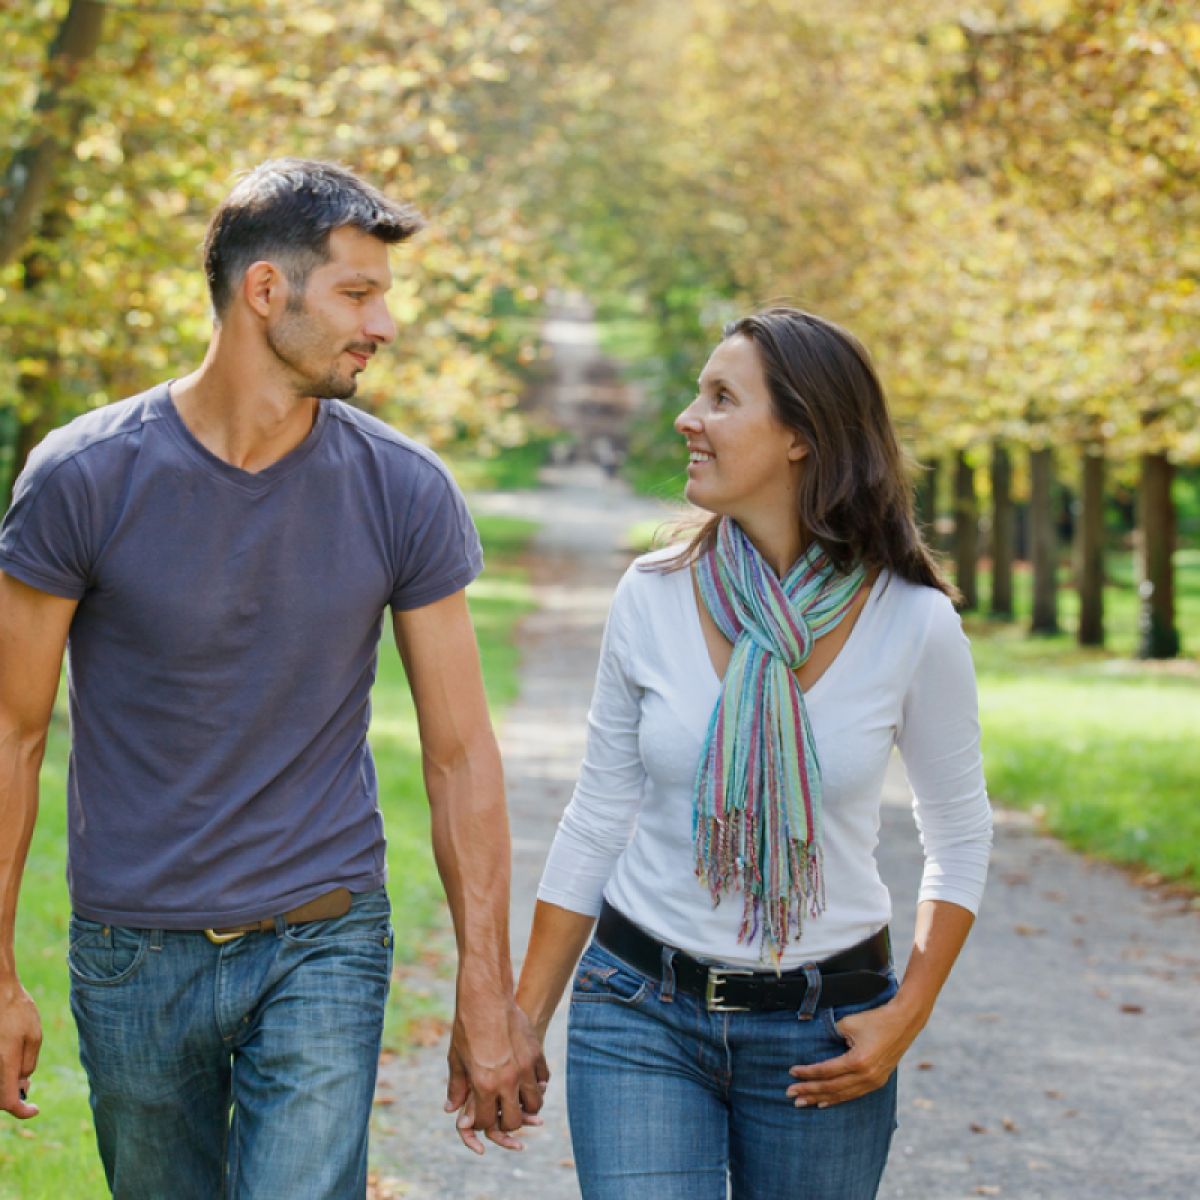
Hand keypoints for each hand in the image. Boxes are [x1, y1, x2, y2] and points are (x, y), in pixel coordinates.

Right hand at [0, 979, 41, 1119]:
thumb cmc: (17, 1010)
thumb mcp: (33, 1036)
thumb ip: (28, 1063)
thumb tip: (22, 1083)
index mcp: (4, 1063)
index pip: (8, 1101)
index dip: (21, 1110)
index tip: (34, 1110)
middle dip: (14, 1095)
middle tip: (27, 1085)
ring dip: (6, 1084)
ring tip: (19, 1067)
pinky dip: (1, 1072)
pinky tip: (9, 1058)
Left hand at [444, 997, 548, 1153]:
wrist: (486, 998)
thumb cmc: (467, 1028)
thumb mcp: (456, 1059)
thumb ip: (457, 1087)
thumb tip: (451, 1109)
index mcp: (484, 1085)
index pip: (487, 1122)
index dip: (482, 1123)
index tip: (481, 1116)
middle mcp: (507, 1080)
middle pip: (515, 1120)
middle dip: (507, 1122)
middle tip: (502, 1114)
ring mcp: (525, 1067)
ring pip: (535, 1103)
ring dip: (526, 1105)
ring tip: (518, 1099)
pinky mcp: (536, 1054)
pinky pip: (543, 1079)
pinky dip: (537, 1084)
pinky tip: (527, 1079)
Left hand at [786, 996, 920, 1108]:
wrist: (904, 1022)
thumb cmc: (875, 1019)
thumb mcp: (849, 1023)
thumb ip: (831, 1034)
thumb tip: (815, 1041)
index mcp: (858, 1061)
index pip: (826, 1071)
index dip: (807, 1073)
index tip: (791, 1072)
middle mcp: (867, 1076)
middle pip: (831, 1087)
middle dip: (809, 1091)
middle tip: (790, 1094)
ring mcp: (874, 1081)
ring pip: (842, 1095)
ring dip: (820, 1099)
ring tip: (802, 1102)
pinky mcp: (878, 1082)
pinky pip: (853, 1095)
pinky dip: (837, 1099)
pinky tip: (823, 1103)